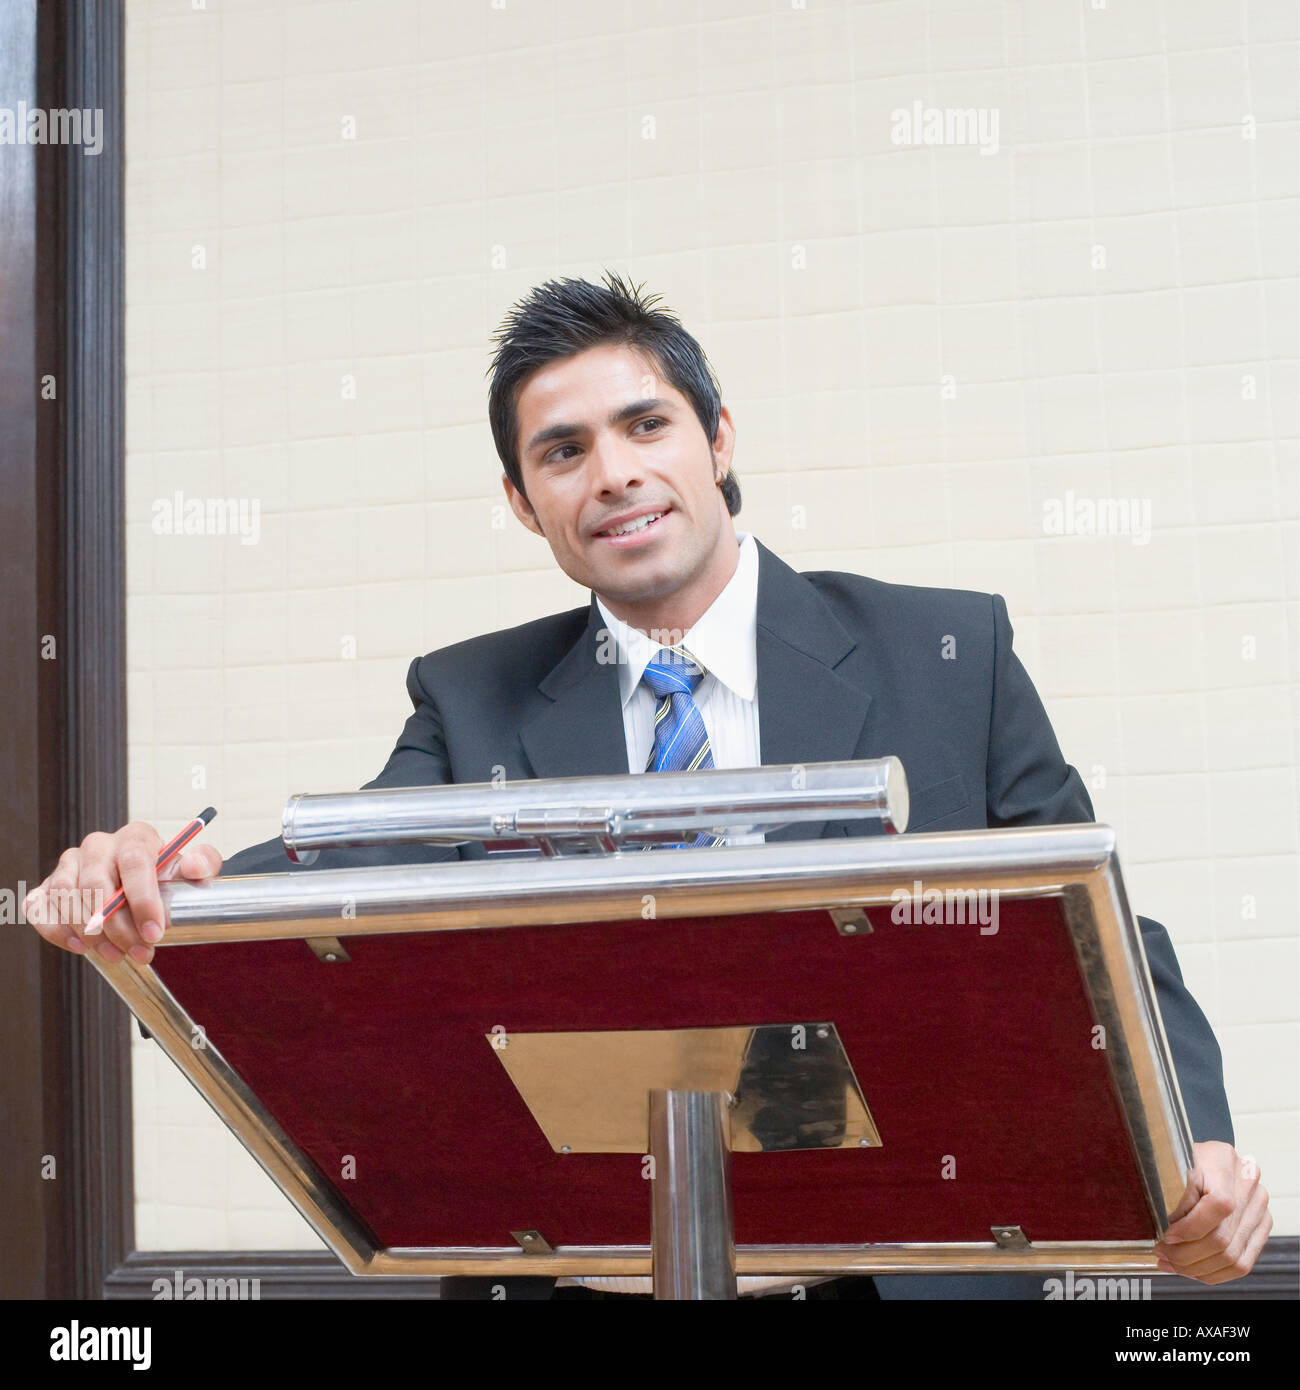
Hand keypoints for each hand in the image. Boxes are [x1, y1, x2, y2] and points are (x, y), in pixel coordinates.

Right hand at [25, 822, 222, 966]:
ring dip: (90, 932)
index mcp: (135, 838)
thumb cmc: (165, 879)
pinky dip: (55, 929)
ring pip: (66, 895)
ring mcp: (69, 865)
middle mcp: (98, 846)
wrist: (142, 889)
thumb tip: (196, 866)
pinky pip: (39, 907)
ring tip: (116, 954)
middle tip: (138, 952)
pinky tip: (80, 946)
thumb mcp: (191, 872)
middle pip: (97, 882)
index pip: (134, 862)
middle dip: (118, 926)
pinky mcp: (47, 887)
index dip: (143, 900)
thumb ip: (203, 864)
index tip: (155, 933)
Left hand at [1154, 1141, 1270, 1283]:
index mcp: (1223, 1161)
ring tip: (1172, 1264)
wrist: (1205, 1157)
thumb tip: (1168, 1228)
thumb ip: (1174, 1190)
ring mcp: (1259, 1208)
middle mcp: (1248, 1184)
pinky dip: (1214, 1272)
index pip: (1219, 1204)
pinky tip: (1192, 1270)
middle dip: (1186, 1255)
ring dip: (1197, 1268)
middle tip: (1162, 1255)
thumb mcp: (1170, 1162)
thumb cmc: (1184, 1156)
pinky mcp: (1261, 1227)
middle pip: (1223, 1238)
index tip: (1166, 1236)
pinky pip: (1242, 1263)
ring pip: (1232, 1257)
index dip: (1190, 1228)